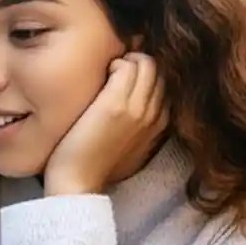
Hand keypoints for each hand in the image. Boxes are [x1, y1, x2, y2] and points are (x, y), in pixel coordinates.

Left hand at [43, 53, 169, 195]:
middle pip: (160, 68)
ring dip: (125, 61)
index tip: (126, 76)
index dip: (147, 72)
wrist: (78, 182)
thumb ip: (139, 122)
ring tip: (107, 73)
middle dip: (138, 62)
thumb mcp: (130, 143)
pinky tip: (100, 76)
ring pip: (146, 63)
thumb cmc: (96, 162)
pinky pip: (126, 67)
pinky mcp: (115, 105)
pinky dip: (114, 64)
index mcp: (162, 123)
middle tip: (115, 71)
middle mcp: (155, 114)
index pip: (167, 81)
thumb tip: (135, 97)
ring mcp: (138, 109)